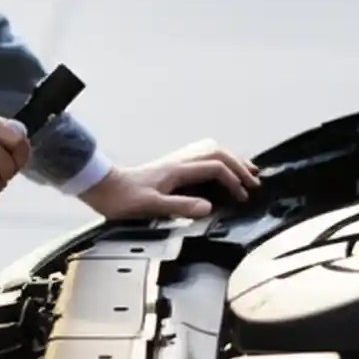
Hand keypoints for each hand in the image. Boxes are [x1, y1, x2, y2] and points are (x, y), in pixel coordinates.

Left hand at [78, 139, 261, 219]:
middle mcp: (179, 161)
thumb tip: (209, 207)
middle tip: (255, 182)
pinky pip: (202, 157)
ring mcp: (176, 162)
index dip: (233, 180)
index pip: (215, 167)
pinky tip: (220, 170)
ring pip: (211, 151)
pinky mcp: (172, 167)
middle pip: (218, 153)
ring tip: (247, 171)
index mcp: (178, 170)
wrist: (103, 188)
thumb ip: (180, 205)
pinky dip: (218, 161)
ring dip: (231, 160)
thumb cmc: (123, 198)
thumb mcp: (151, 206)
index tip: (242, 197)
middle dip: (240, 166)